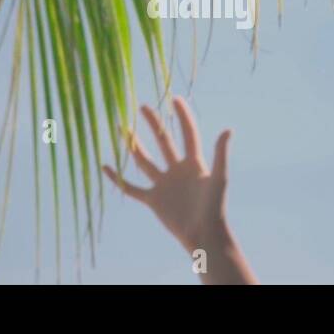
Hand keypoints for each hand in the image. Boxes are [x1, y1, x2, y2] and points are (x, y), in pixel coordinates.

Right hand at [103, 96, 256, 283]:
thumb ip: (220, 154)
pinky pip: (132, 187)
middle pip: (163, 141)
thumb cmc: (214, 207)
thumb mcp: (218, 178)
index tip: (174, 98)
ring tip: (122, 128)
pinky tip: (106, 167)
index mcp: (194, 163)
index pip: (187, 133)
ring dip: (133, 145)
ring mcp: (164, 184)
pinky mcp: (153, 200)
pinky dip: (118, 179)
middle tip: (142, 106)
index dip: (182, 116)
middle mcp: (177, 170)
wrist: (204, 236)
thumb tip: (227, 130)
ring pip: (144, 160)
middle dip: (153, 124)